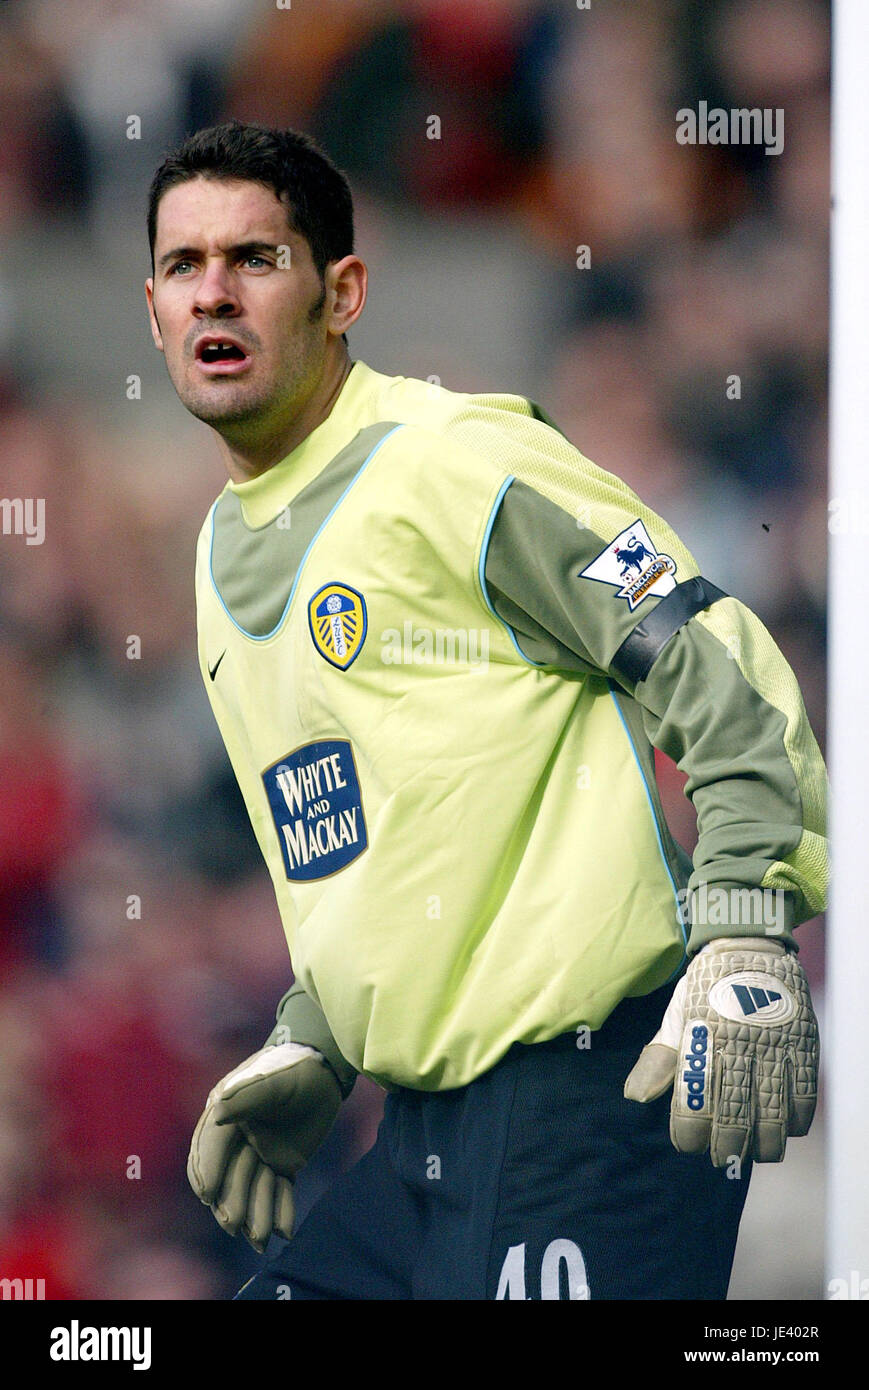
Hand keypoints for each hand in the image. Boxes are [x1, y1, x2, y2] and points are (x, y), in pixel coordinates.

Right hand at [188, 1043, 341, 1250]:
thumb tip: (216, 1113)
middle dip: (233, 1202)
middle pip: (230, 1177)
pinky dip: (282, 1210)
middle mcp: (238, 1140)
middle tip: (237, 1227)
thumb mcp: (274, 1081)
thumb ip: (247, 1097)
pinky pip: (279, 1191)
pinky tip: (286, 1230)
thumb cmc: (294, 1071)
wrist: (324, 1074)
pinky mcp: (282, 1164)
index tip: (208, 1194)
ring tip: (265, 1239)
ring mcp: (260, 1154)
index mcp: (226, 1115)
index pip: (211, 1147)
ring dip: (257, 1214)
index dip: (209, 1169)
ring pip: (254, 1189)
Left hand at [624, 937, 817, 1165]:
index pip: (692, 1099)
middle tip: (720, 1160)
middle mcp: (737, 1045)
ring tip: (756, 1154)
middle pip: (734, 1114)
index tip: (686, 1146)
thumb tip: (635, 1097)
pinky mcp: (802, 1041)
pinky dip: (797, 1118)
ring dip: (764, 1142)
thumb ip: (661, 1058)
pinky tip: (787, 1129)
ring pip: (772, 1111)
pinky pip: (804, 1091)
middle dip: (726, 1146)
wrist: (749, 943)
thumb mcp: (678, 1015)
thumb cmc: (706, 986)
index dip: (688, 1131)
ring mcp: (773, 1045)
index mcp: (701, 1038)